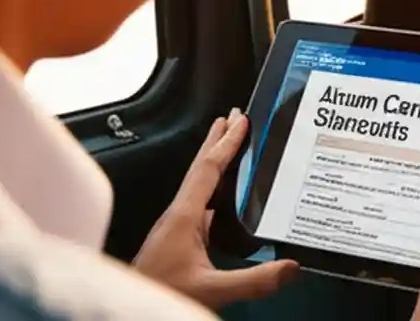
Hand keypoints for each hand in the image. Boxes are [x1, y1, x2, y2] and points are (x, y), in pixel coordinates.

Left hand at [133, 109, 297, 307]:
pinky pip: (202, 204)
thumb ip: (253, 280)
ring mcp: (176, 228)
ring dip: (215, 162)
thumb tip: (291, 267)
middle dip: (217, 141)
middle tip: (233, 117)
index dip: (227, 144)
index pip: (208, 170)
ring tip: (229, 144)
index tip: (241, 122)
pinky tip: (225, 196)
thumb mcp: (211, 290)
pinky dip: (216, 188)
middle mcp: (178, 216)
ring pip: (199, 185)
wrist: (128, 314)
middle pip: (200, 169)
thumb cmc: (160, 293)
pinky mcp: (178, 241)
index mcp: (183, 217)